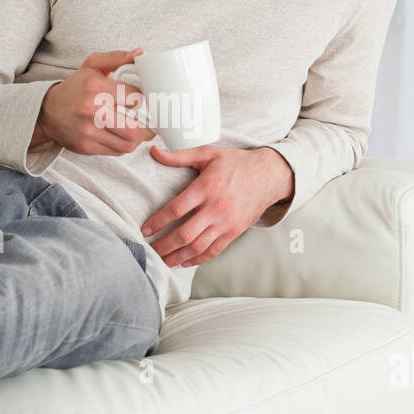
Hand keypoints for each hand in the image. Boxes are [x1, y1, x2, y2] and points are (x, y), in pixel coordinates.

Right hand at [32, 47, 155, 155]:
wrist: (48, 111)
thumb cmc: (75, 88)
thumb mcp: (92, 66)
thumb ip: (117, 58)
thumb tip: (140, 53)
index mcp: (96, 88)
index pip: (135, 97)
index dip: (142, 99)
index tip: (140, 99)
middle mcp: (92, 111)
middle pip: (135, 129)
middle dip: (146, 127)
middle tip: (147, 121)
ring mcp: (89, 132)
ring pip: (128, 144)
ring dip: (137, 138)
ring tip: (135, 129)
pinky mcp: (87, 147)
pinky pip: (116, 151)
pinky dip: (123, 145)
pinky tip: (121, 135)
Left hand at [140, 143, 293, 266]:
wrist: (269, 175)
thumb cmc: (236, 163)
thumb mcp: (208, 153)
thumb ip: (180, 155)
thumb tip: (154, 151)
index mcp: (206, 187)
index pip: (177, 209)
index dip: (158, 222)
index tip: (145, 230)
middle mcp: (216, 208)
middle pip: (185, 234)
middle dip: (164, 246)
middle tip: (150, 251)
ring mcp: (226, 223)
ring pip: (197, 247)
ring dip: (177, 257)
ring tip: (162, 261)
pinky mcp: (234, 232)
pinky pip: (213, 251)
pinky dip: (197, 259)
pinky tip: (184, 262)